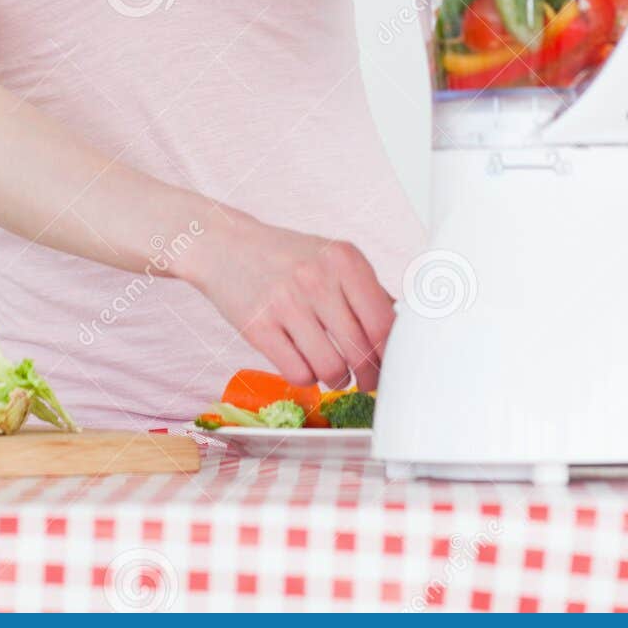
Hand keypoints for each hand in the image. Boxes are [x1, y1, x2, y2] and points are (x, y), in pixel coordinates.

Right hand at [184, 211, 392, 390]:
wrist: (226, 246)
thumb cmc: (289, 257)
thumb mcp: (332, 258)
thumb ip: (367, 291)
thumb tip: (400, 332)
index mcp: (344, 259)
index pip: (382, 323)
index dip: (390, 355)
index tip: (389, 367)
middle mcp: (316, 278)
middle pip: (360, 351)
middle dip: (368, 377)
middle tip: (365, 381)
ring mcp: (286, 303)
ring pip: (331, 369)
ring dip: (337, 379)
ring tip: (333, 371)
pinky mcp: (259, 327)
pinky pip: (298, 374)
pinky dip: (307, 378)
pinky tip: (304, 363)